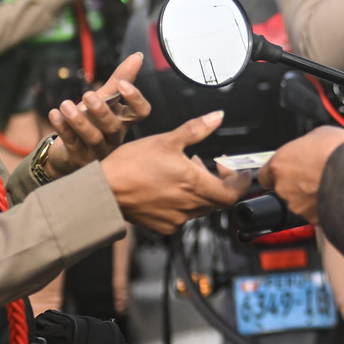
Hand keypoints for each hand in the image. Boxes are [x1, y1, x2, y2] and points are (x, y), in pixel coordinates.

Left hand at [45, 53, 149, 176]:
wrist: (68, 152)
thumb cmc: (91, 122)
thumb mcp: (104, 99)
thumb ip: (120, 79)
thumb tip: (137, 56)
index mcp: (124, 121)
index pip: (140, 113)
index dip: (135, 99)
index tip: (122, 85)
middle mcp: (114, 137)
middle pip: (114, 126)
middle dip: (101, 111)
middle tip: (88, 95)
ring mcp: (97, 150)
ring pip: (92, 137)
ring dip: (79, 120)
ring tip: (65, 105)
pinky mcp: (79, 158)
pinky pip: (71, 142)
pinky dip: (62, 127)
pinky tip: (54, 114)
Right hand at [101, 111, 252, 233]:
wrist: (104, 191)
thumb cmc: (131, 165)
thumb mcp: (167, 140)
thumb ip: (196, 129)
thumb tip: (217, 117)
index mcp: (196, 185)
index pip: (234, 193)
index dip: (240, 182)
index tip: (238, 171)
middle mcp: (189, 206)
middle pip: (219, 200)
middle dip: (220, 182)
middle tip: (209, 164)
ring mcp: (176, 218)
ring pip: (201, 207)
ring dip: (201, 189)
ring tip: (185, 170)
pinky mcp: (163, 225)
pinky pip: (183, 216)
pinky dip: (184, 201)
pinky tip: (170, 186)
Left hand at [258, 125, 343, 225]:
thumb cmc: (340, 152)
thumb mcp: (319, 134)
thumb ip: (306, 146)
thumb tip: (309, 147)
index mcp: (280, 164)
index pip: (265, 175)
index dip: (279, 172)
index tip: (288, 169)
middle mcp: (284, 188)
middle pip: (284, 189)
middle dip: (297, 183)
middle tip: (315, 173)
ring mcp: (298, 206)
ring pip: (299, 202)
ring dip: (310, 195)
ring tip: (328, 183)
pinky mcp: (314, 219)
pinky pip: (315, 212)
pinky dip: (322, 205)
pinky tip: (334, 194)